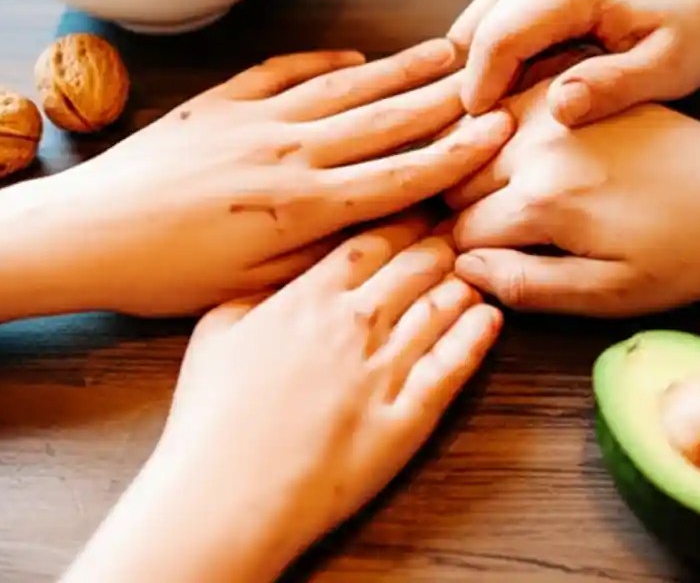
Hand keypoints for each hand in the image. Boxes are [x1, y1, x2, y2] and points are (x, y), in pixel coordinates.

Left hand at [37, 40, 512, 316]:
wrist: (86, 232)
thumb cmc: (165, 274)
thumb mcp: (252, 285)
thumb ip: (321, 254)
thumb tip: (381, 232)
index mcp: (302, 205)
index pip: (399, 175)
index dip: (453, 154)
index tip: (493, 132)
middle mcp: (288, 151)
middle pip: (382, 120)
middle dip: (440, 102)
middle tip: (486, 83)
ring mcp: (253, 119)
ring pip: (342, 87)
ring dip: (396, 70)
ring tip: (440, 54)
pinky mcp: (219, 102)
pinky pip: (284, 71)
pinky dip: (322, 61)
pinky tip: (352, 57)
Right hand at [64, 216, 501, 582]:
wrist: (225, 493)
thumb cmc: (210, 419)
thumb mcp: (216, 334)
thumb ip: (255, 295)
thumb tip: (281, 277)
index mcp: (308, 298)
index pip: (372, 239)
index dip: (403, 219)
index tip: (419, 205)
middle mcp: (354, 324)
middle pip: (415, 266)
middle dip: (441, 243)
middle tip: (459, 229)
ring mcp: (385, 370)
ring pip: (440, 309)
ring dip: (462, 285)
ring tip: (476, 270)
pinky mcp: (408, 418)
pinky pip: (453, 367)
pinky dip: (477, 337)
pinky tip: (489, 319)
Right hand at [446, 77, 699, 316]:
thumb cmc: (687, 256)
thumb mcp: (611, 294)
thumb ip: (528, 285)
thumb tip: (462, 268)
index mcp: (542, 200)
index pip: (459, 230)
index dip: (463, 255)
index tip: (483, 267)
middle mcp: (539, 146)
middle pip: (456, 179)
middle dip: (459, 208)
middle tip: (494, 235)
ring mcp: (556, 108)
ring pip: (475, 134)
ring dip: (474, 163)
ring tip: (499, 195)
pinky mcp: (577, 87)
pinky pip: (511, 101)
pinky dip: (500, 125)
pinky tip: (522, 153)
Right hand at [449, 0, 699, 126]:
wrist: (692, 6)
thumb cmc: (685, 40)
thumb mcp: (666, 70)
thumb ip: (614, 87)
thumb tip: (559, 107)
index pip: (498, 41)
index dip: (485, 96)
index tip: (493, 145)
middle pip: (474, 43)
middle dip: (475, 98)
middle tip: (494, 151)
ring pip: (467, 44)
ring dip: (477, 88)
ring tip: (507, 130)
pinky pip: (475, 43)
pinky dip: (484, 77)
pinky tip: (514, 109)